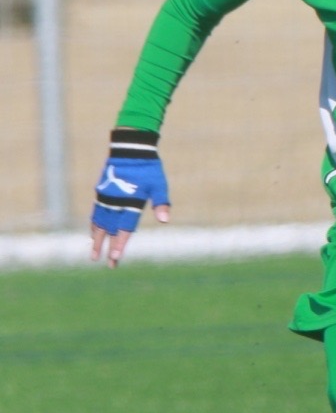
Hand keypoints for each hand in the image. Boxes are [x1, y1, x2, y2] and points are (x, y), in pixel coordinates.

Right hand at [89, 128, 170, 265]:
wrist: (130, 148)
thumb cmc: (148, 168)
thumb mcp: (158, 185)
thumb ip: (161, 203)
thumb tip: (165, 220)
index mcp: (130, 202)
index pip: (124, 228)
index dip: (120, 244)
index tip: (115, 258)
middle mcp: (115, 202)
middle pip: (110, 230)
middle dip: (108, 248)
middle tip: (108, 264)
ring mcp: (106, 198)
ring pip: (99, 223)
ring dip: (97, 239)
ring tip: (94, 254)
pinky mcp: (101, 192)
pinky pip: (95, 213)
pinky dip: (94, 224)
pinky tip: (93, 232)